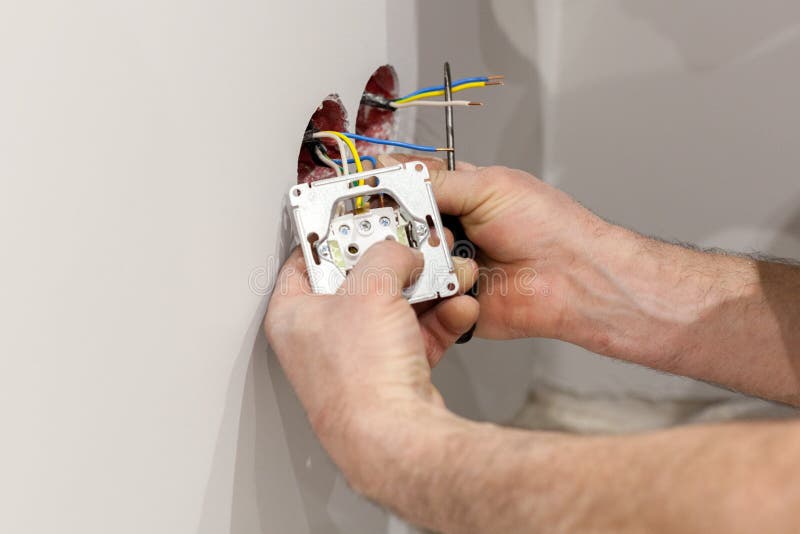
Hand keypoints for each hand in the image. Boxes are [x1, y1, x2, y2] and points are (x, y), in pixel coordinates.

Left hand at [264, 241, 477, 487]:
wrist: (398, 438)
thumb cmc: (360, 379)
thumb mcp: (370, 290)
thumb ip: (385, 256)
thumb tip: (399, 251)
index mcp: (294, 315)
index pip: (305, 258)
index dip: (333, 232)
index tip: (357, 215)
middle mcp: (322, 337)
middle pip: (359, 281)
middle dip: (394, 262)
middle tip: (412, 242)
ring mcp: (359, 357)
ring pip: (394, 307)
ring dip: (425, 288)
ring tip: (445, 271)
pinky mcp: (392, 373)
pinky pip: (417, 333)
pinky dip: (440, 318)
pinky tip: (457, 306)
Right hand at [380, 155, 615, 343]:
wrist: (571, 279)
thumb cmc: (550, 228)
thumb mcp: (490, 187)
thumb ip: (437, 180)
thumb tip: (395, 171)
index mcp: (459, 196)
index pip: (408, 187)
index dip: (388, 189)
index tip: (368, 191)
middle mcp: (449, 232)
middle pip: (398, 226)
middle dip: (399, 227)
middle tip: (405, 227)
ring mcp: (447, 266)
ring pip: (403, 261)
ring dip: (418, 257)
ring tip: (442, 254)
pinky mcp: (448, 300)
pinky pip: (419, 295)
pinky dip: (426, 288)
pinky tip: (445, 280)